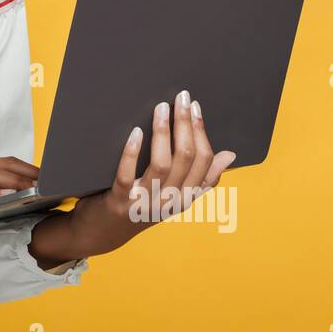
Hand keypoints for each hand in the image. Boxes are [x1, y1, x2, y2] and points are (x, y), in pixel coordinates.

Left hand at [64, 89, 236, 255]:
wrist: (102, 233)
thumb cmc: (141, 206)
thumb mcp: (174, 196)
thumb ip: (201, 177)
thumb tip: (229, 155)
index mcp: (186, 198)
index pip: (205, 163)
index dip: (202, 133)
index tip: (195, 107)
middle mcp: (169, 202)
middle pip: (186, 159)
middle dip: (186, 125)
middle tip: (181, 98)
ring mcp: (144, 203)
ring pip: (162, 164)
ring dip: (163, 133)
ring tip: (161, 108)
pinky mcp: (119, 202)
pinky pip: (127, 174)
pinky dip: (133, 152)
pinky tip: (135, 132)